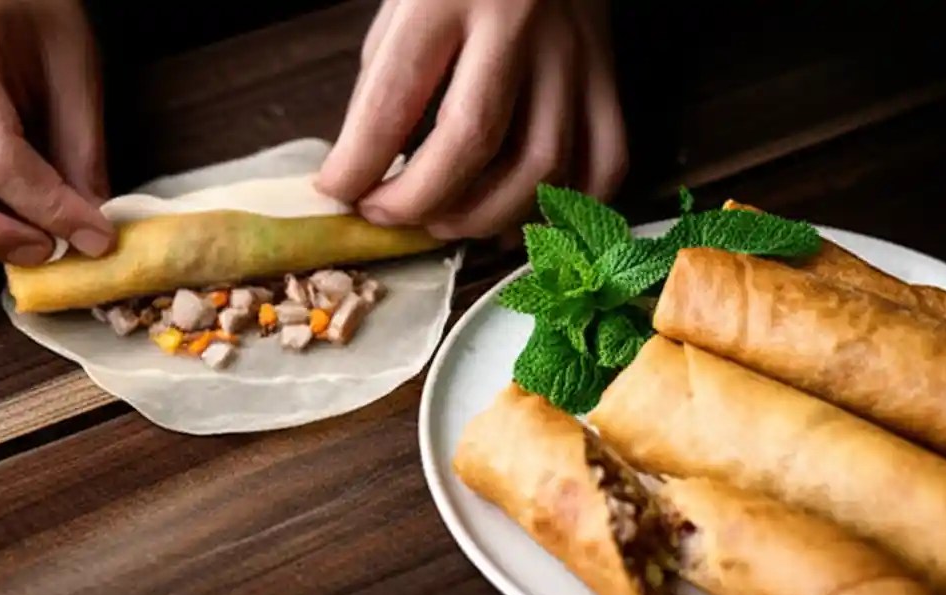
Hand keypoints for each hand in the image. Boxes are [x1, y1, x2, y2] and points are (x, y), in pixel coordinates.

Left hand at [315, 0, 626, 239]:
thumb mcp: (406, 0)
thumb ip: (386, 75)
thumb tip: (367, 164)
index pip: (394, 98)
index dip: (358, 163)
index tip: (336, 191)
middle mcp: (518, 24)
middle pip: (472, 140)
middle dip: (418, 200)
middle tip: (384, 213)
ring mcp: (573, 53)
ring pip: (542, 166)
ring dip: (484, 217)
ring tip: (443, 221)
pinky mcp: (609, 75)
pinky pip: (604, 162)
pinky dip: (562, 207)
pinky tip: (516, 217)